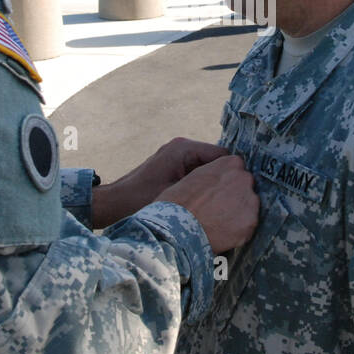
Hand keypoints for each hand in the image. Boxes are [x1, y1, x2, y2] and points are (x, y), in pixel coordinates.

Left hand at [89, 137, 229, 228]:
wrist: (113, 204)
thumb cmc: (141, 200)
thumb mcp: (176, 196)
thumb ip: (203, 189)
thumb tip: (232, 192)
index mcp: (184, 149)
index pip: (224, 155)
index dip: (233, 175)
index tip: (239, 195)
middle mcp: (182, 147)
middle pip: (218, 162)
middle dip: (224, 180)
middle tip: (233, 202)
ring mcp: (177, 156)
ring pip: (209, 169)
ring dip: (213, 185)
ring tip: (221, 205)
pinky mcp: (174, 166)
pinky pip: (197, 174)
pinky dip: (202, 187)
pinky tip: (206, 204)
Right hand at [157, 155, 258, 252]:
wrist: (176, 229)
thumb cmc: (177, 203)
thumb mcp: (194, 177)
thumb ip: (214, 175)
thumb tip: (220, 182)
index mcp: (230, 164)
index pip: (237, 169)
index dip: (226, 182)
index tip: (217, 193)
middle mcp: (244, 179)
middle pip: (246, 187)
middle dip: (235, 197)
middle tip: (217, 209)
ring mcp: (249, 201)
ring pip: (249, 207)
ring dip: (238, 214)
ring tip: (217, 223)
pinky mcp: (250, 223)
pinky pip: (247, 226)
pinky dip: (238, 231)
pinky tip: (221, 234)